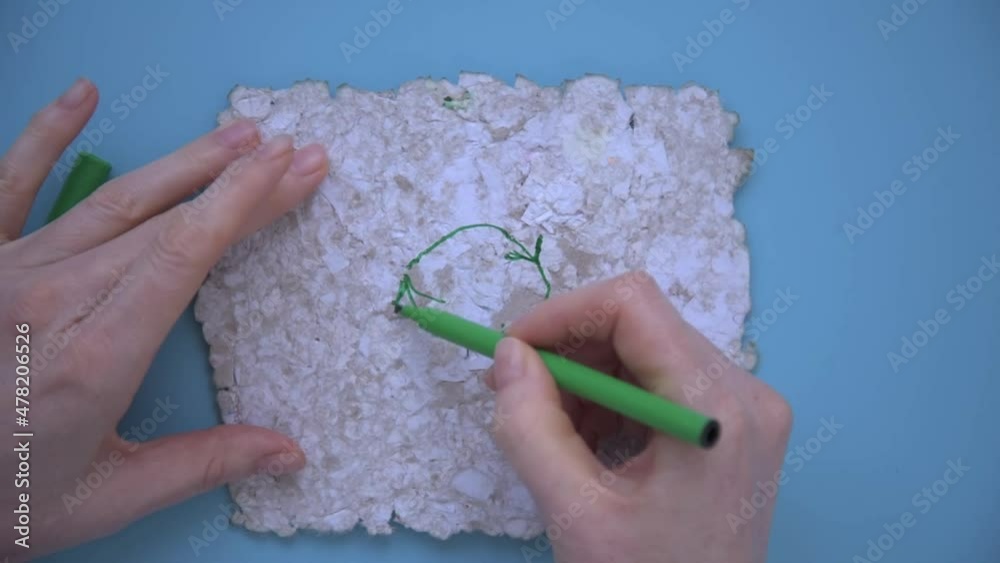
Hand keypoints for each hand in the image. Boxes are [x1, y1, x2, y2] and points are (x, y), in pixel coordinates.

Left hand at [0, 78, 327, 557]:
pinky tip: (81, 97)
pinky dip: (45, 138)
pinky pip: (9, 185)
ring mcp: (9, 270)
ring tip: (240, 132)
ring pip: (110, 199)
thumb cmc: (8, 498)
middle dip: (238, 181)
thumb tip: (292, 454)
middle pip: (165, 222)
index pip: (187, 255)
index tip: (294, 171)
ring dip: (181, 161)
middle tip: (296, 151)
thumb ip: (201, 464)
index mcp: (96, 355)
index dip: (245, 204)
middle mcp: (53, 298)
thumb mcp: (108, 497)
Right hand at [489, 272, 792, 562]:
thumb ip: (531, 426)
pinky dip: (614, 399)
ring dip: (587, 377)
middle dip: (569, 350)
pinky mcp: (736, 429)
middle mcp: (746, 395)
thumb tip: (508, 355)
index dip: (562, 314)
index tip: (512, 351)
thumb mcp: (575, 512)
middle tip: (515, 391)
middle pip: (641, 326)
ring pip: (648, 351)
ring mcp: (747, 411)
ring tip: (549, 429)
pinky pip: (664, 383)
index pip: (633, 306)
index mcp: (715, 408)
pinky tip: (584, 442)